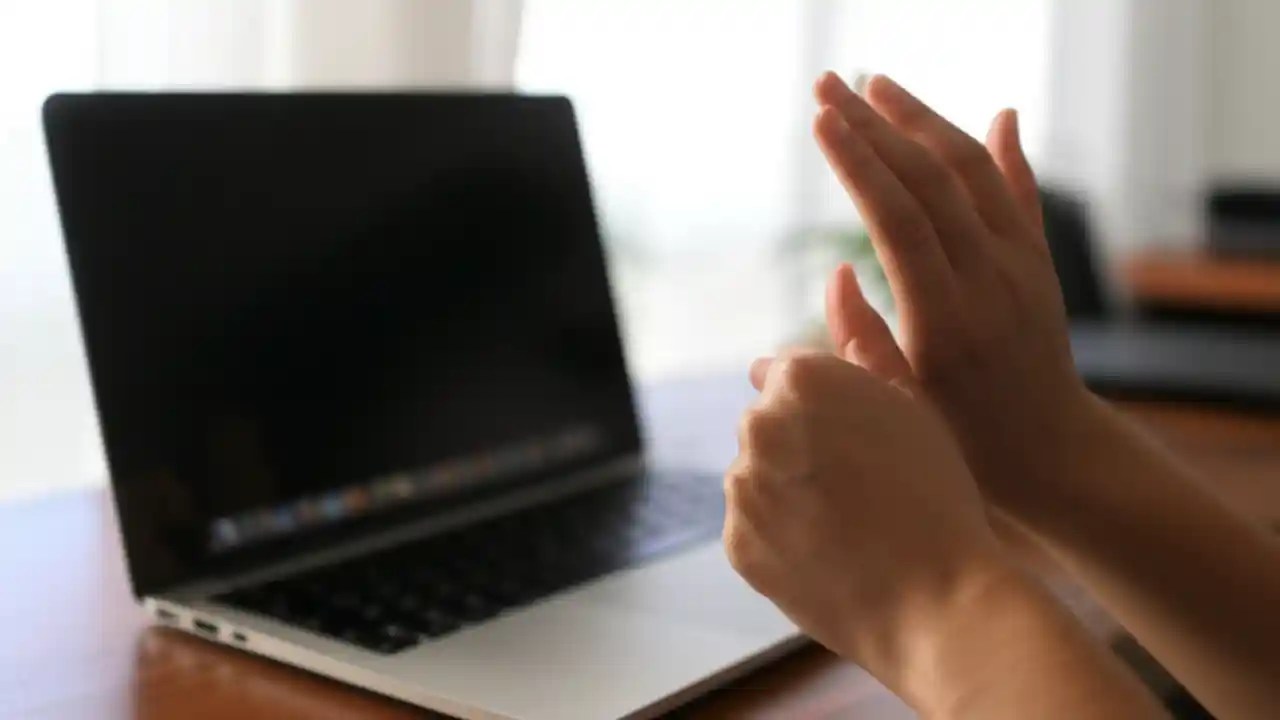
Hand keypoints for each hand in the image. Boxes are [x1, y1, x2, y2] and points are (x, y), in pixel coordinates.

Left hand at [725, 349, 1010, 698]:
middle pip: (768, 421)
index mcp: (801, 380)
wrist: (939, 601)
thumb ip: (862, 339)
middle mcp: (758, 426)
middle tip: (861, 484)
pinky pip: (753, 526)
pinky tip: (829, 551)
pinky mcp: (737, 543)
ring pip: (757, 474)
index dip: (829, 405)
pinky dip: (780, 535)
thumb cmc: (938, 494)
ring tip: (849, 521)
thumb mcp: (911, 399)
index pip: (789, 372)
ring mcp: (742, 488)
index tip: (861, 438)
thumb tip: (836, 278)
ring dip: (787, 488)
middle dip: (801, 443)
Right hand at [792, 72, 1098, 516]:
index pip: (898, 219)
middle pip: (932, 180)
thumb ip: (860, 339)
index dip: (859, 163)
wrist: (1052, 456)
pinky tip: (992, 116)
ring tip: (879, 85)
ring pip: (975, 172)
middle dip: (876, 124)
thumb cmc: (961, 445)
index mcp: (945, 320)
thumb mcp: (896, 406)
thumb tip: (840, 272)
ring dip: (925, 121)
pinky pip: (1019, 192)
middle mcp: (989, 281)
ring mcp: (1021, 267)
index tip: (821, 120)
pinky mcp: (1038, 264)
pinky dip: (1002, 151)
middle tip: (828, 85)